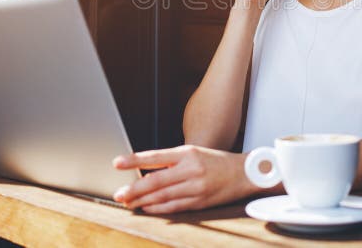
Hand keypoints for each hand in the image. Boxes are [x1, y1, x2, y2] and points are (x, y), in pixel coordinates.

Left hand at [112, 145, 252, 213]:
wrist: (244, 173)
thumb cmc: (217, 162)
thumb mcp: (194, 153)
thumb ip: (172, 162)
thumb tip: (146, 173)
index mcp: (188, 153)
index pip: (155, 156)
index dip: (134, 160)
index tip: (117, 163)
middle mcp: (191, 169)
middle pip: (156, 181)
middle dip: (134, 188)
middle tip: (119, 194)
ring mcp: (196, 187)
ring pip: (163, 196)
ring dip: (143, 201)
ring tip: (129, 203)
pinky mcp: (201, 202)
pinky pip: (174, 207)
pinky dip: (158, 209)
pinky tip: (148, 209)